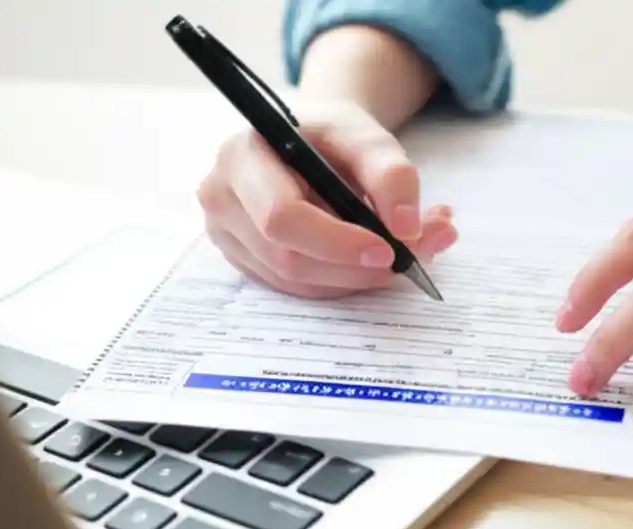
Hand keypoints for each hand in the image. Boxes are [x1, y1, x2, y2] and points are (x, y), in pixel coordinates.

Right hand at [196, 100, 456, 298]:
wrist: (310, 141)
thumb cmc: (333, 137)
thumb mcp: (368, 138)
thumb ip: (393, 176)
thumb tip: (408, 230)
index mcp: (243, 155)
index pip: (282, 216)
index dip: (337, 242)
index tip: (388, 250)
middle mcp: (222, 196)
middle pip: (287, 258)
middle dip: (354, 267)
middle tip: (410, 258)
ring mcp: (227, 233)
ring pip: (297, 280)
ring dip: (356, 277)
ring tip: (404, 253)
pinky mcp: (245, 258)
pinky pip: (297, 287)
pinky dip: (343, 280)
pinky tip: (371, 261)